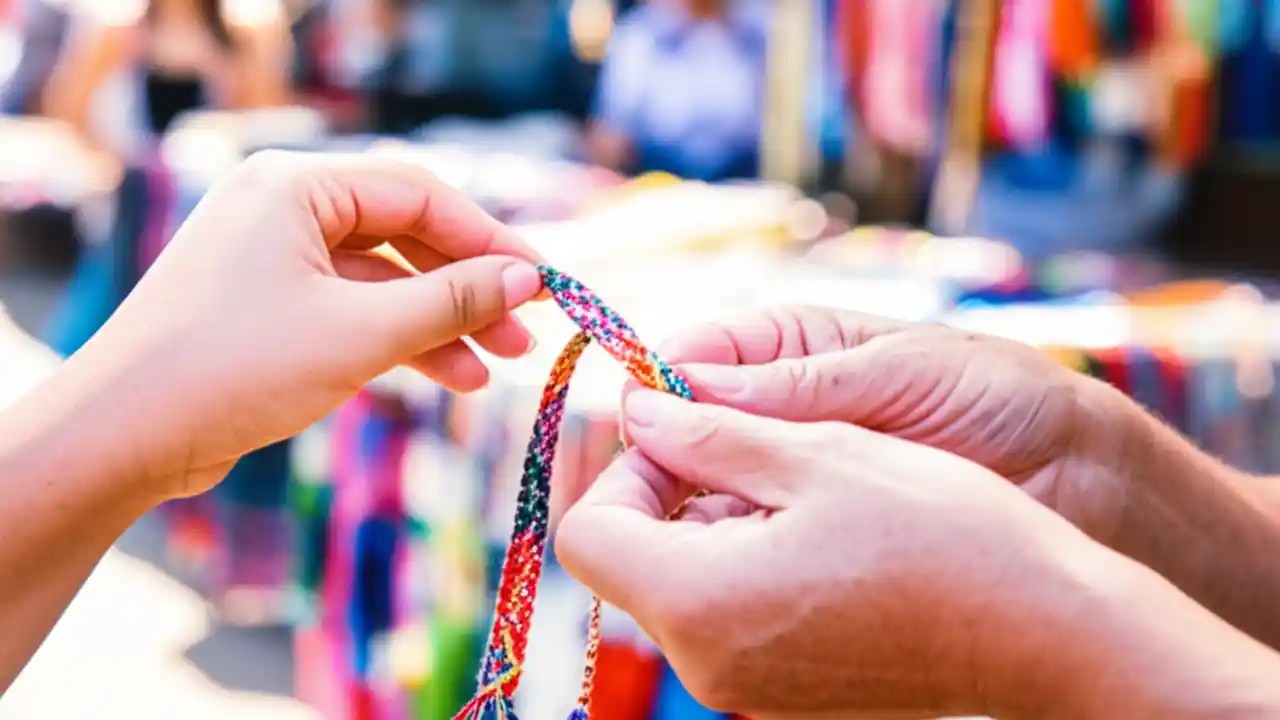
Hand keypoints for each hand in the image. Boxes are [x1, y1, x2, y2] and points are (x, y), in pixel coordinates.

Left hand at [63, 151, 543, 498]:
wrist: (122, 436)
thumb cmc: (237, 368)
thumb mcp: (360, 333)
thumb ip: (450, 299)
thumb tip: (527, 278)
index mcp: (296, 186)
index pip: (419, 193)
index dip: (489, 238)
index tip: (543, 280)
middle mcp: (282, 208)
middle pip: (403, 234)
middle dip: (468, 286)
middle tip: (527, 329)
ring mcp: (272, 257)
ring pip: (382, 279)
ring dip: (440, 320)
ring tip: (496, 366)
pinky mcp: (267, 306)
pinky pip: (351, 309)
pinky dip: (398, 340)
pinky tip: (449, 377)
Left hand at [556, 391, 1279, 717]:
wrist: (1049, 631)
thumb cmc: (940, 530)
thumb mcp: (816, 454)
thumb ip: (707, 432)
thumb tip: (637, 409)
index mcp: (699, 604)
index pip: (591, 532)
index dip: (626, 470)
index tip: (685, 431)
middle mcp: (708, 663)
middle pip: (633, 561)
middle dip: (671, 490)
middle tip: (746, 442)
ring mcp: (749, 688)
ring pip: (685, 585)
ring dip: (716, 522)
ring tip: (802, 482)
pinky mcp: (788, 692)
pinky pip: (732, 617)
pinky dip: (750, 562)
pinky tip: (824, 530)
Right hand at [651, 307, 1135, 546]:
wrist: (1080, 479)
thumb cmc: (997, 397)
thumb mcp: (902, 369)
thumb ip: (798, 383)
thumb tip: (682, 383)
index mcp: (792, 354)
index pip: (697, 361)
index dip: (662, 384)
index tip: (644, 411)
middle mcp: (778, 420)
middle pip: (687, 437)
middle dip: (667, 456)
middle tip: (660, 483)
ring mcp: (794, 486)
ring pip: (707, 500)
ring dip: (693, 511)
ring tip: (700, 525)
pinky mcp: (813, 545)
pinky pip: (751, 551)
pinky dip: (734, 558)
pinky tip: (737, 564)